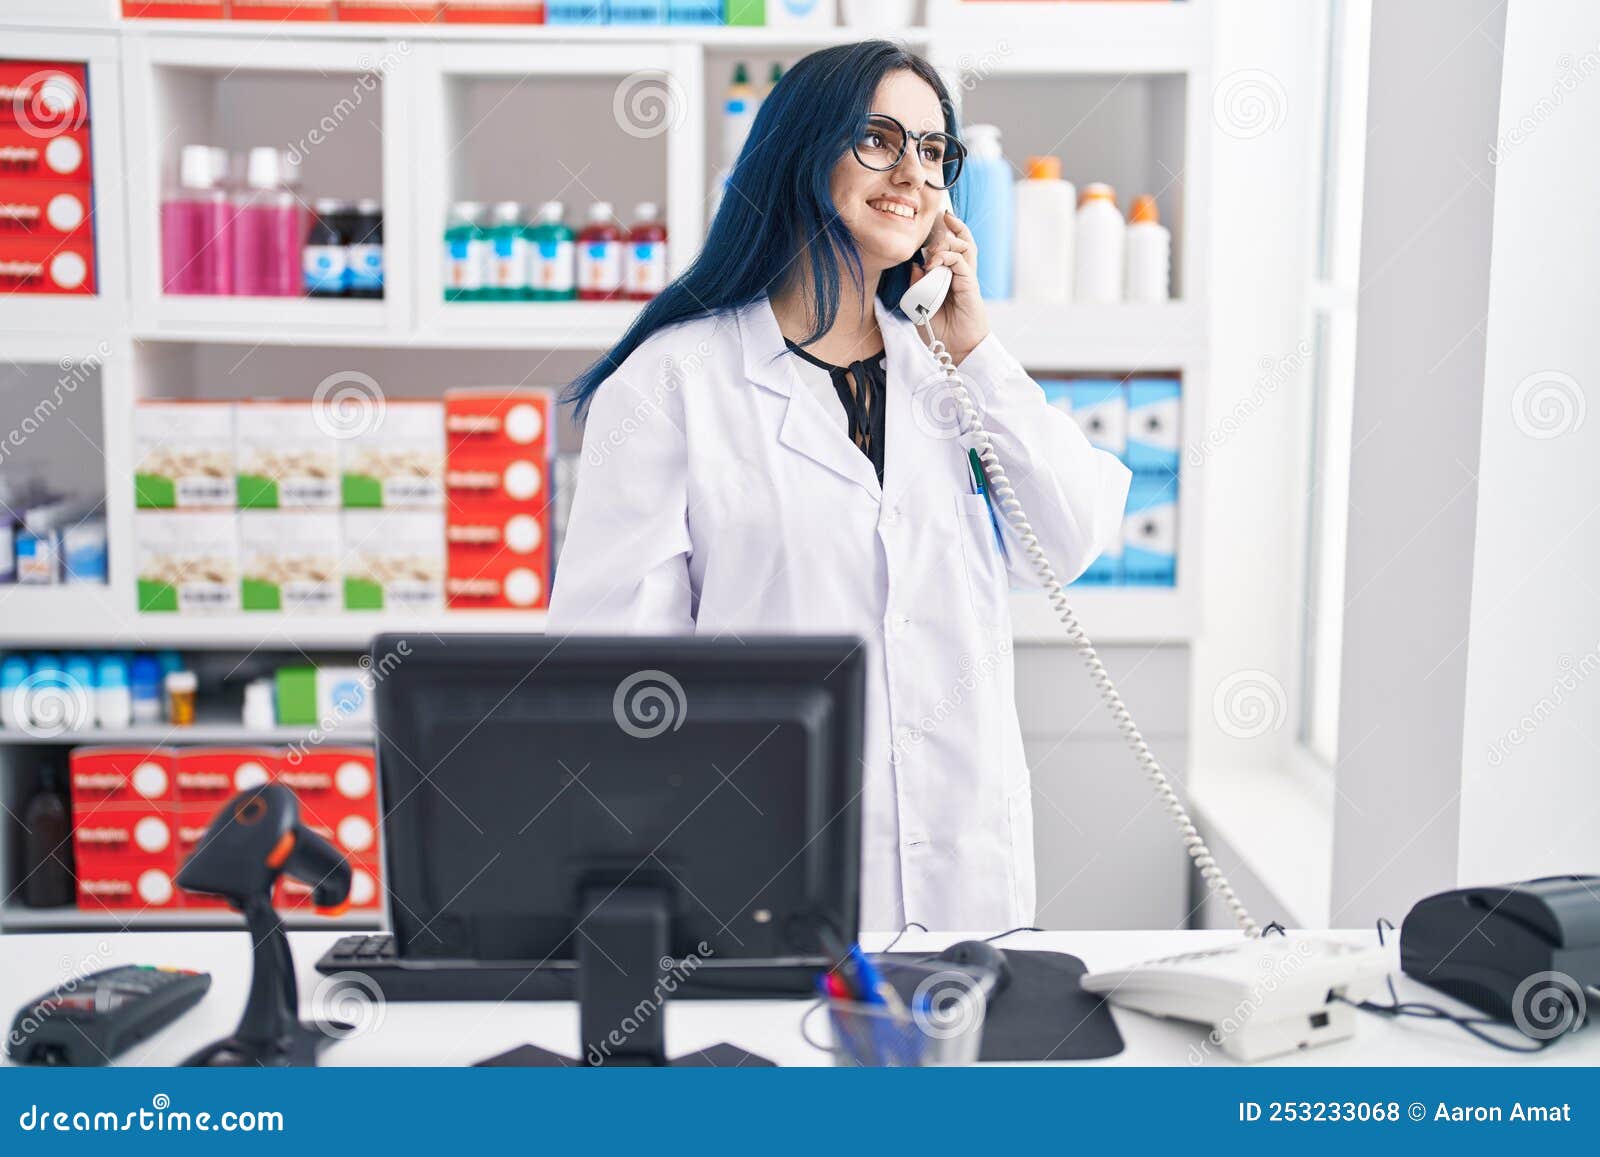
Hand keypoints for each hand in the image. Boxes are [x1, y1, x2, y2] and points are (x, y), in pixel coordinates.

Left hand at [909, 209, 989, 363]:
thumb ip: (917, 286)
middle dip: (949, 230)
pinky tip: (934, 263)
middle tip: (935, 229)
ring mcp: (966, 279)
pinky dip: (948, 257)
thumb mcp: (920, 306)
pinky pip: (962, 262)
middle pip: (961, 241)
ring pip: (964, 247)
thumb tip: (915, 266)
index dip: (947, 231)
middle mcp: (960, 274)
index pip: (951, 247)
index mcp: (949, 277)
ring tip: (932, 253)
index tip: (939, 218)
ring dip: (946, 244)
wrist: (956, 349)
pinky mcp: (970, 286)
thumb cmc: (940, 331)